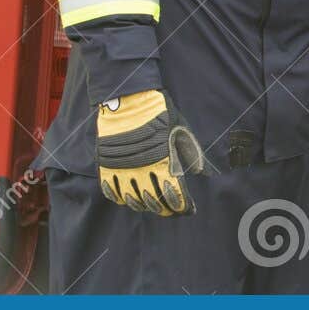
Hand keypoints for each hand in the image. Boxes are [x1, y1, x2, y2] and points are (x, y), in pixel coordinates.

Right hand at [95, 89, 205, 215]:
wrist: (130, 99)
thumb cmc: (160, 113)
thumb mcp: (181, 131)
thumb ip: (191, 153)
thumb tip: (202, 172)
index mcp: (163, 161)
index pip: (174, 193)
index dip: (182, 205)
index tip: (188, 210)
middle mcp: (142, 169)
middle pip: (154, 200)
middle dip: (166, 208)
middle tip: (172, 211)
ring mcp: (122, 168)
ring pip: (132, 199)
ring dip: (144, 205)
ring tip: (152, 206)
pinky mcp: (106, 165)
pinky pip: (111, 190)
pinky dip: (120, 198)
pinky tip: (128, 199)